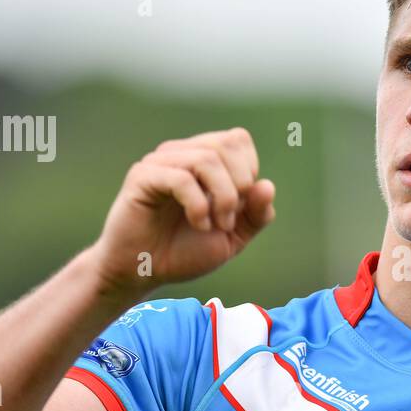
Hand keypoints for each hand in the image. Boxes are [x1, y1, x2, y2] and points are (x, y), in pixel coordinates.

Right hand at [89, 128, 275, 298]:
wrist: (145, 271)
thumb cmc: (185, 251)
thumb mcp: (233, 237)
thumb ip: (256, 214)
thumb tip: (267, 185)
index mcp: (203, 160)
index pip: (237, 139)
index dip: (248, 171)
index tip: (241, 206)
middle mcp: (182, 154)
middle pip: (226, 144)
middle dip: (240, 185)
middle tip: (229, 221)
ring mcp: (161, 162)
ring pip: (206, 159)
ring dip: (223, 197)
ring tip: (215, 226)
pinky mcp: (142, 177)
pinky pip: (180, 177)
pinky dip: (198, 205)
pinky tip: (198, 224)